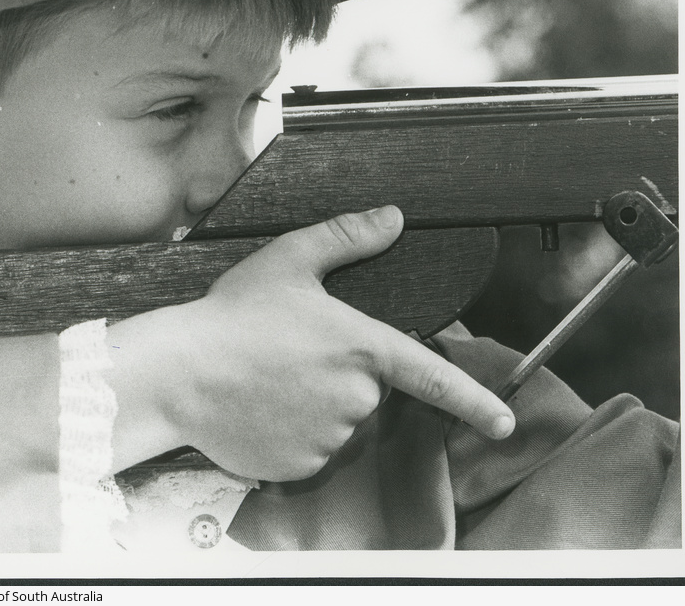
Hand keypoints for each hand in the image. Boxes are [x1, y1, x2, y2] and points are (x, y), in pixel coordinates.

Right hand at [106, 207, 514, 480]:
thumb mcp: (289, 262)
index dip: (476, 401)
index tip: (504, 423)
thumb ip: (346, 238)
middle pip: (366, 391)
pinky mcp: (299, 465)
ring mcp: (328, 436)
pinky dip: (291, 435)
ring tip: (267, 381)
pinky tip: (260, 409)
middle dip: (338, 375)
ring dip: (313, 406)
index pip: (433, 377)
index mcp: (361, 346)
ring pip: (337, 424)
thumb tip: (392, 218)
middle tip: (289, 355)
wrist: (179, 372)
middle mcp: (354, 397)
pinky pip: (308, 451)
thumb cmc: (232, 316)